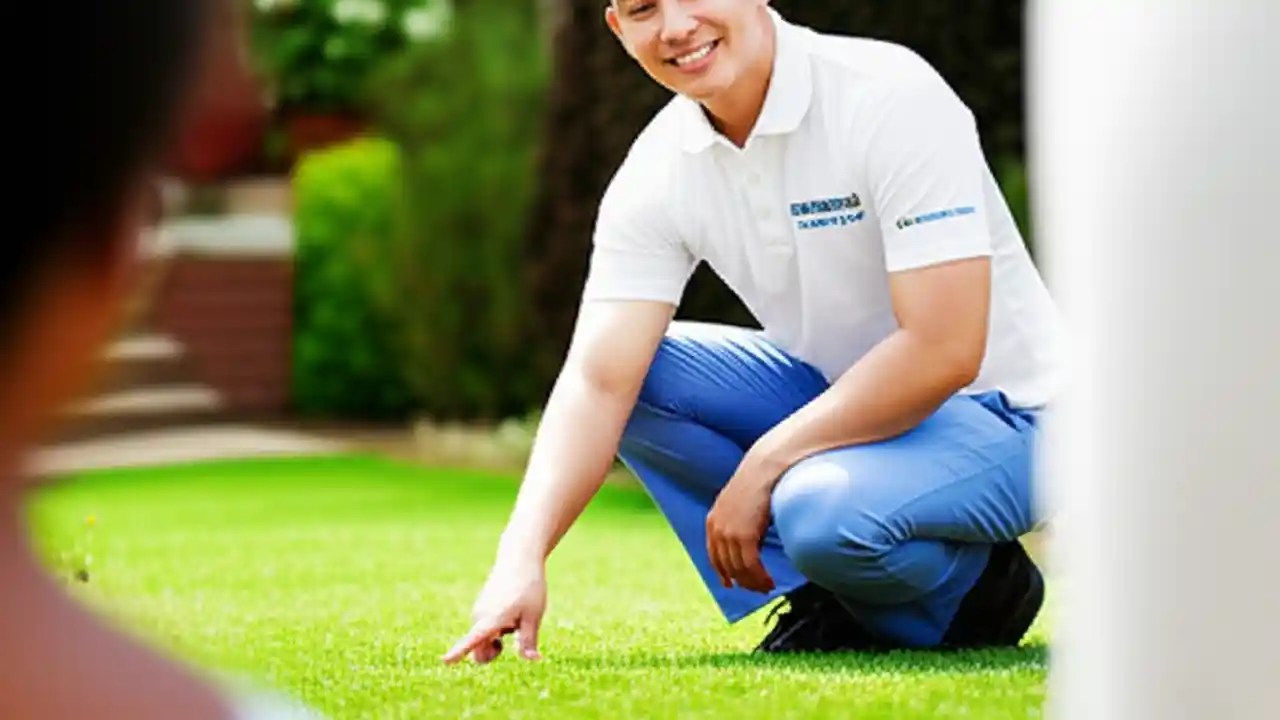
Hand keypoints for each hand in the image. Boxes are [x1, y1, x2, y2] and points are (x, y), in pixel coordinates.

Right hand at [442, 560, 546, 663]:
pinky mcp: (481, 606)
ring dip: (497, 638)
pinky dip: (496, 628)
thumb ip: (528, 641)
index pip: (474, 639)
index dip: (460, 651)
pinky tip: (511, 610)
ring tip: (515, 618)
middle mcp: (480, 615)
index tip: (445, 660)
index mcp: (492, 618)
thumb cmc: (529, 587)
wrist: (519, 559)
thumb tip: (533, 660)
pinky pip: (485, 627)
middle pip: (479, 649)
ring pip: (484, 637)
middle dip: (490, 653)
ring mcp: (479, 610)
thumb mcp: (533, 616)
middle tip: (506, 644)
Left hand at [705, 455, 780, 592]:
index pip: (714, 555)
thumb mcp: (739, 505)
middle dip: (743, 581)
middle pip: (727, 566)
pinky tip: (769, 581)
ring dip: (754, 582)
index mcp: (713, 521)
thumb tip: (750, 543)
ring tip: (767, 587)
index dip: (722, 573)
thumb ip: (738, 523)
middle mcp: (717, 529)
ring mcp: (729, 533)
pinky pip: (750, 565)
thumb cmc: (758, 484)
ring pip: (739, 569)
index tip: (731, 584)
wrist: (764, 469)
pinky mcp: (744, 536)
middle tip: (758, 589)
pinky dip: (760, 577)